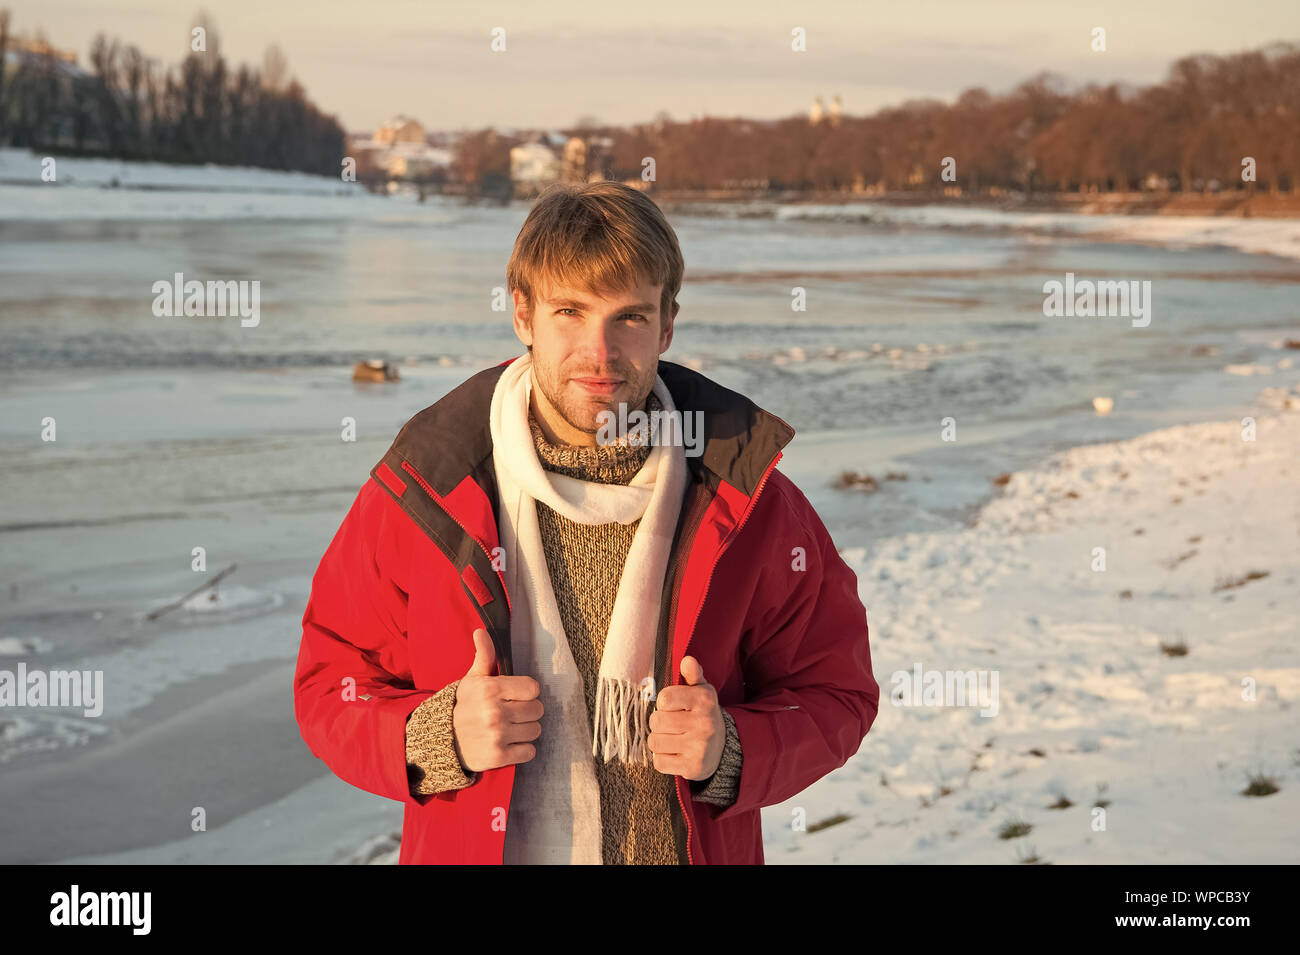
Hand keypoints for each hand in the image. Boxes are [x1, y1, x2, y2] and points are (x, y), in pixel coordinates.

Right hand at [451, 628, 542, 771]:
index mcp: (490, 689)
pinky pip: (529, 752)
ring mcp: (497, 736)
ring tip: (510, 728)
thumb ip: (484, 656)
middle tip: (512, 713)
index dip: (526, 692)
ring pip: (536, 730)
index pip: (533, 688)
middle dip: (527, 712)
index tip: (515, 696)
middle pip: (537, 710)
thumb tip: (481, 632)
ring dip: (526, 731)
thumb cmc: (461, 707)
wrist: (438, 741)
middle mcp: (495, 712)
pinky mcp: (498, 757)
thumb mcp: (471, 680)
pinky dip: (522, 750)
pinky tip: (509, 744)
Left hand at [648, 655, 724, 780]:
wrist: (723, 748)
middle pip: (657, 720)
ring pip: (655, 742)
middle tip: (671, 724)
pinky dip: (662, 758)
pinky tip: (675, 753)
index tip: (673, 706)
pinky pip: (659, 762)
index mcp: (704, 700)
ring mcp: (699, 747)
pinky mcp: (693, 767)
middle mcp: (704, 723)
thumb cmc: (703, 714)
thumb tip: (687, 659)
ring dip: (659, 741)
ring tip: (672, 738)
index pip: (664, 698)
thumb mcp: (702, 691)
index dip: (664, 703)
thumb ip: (693, 675)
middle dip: (659, 722)